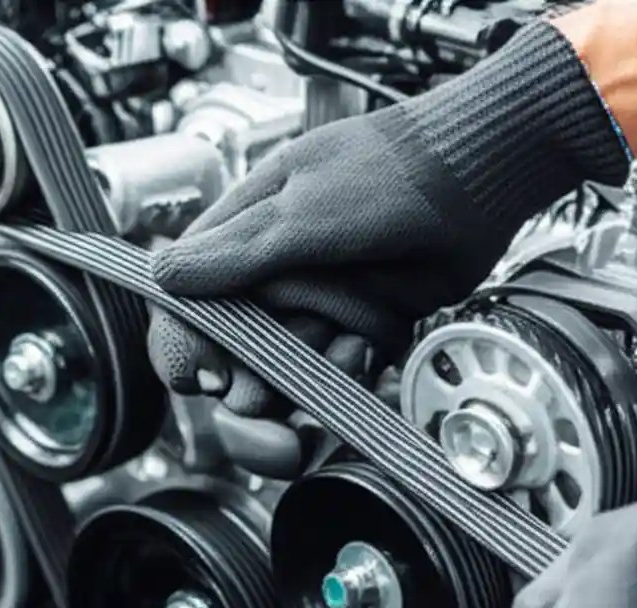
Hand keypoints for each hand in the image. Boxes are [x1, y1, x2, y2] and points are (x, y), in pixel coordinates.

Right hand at [147, 21, 627, 426]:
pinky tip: (367, 344)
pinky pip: (340, 375)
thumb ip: (237, 250)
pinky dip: (350, 370)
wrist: (472, 180)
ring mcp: (319, 308)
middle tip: (265, 406)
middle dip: (251, 390)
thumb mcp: (300, 208)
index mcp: (239, 241)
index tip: (208, 378)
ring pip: (288, 375)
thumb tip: (164, 276)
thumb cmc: (388, 172)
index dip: (188, 353)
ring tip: (345, 344)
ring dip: (309, 374)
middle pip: (235, 361)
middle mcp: (273, 280)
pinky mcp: (362, 330)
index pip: (186, 314)